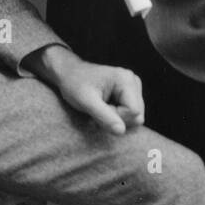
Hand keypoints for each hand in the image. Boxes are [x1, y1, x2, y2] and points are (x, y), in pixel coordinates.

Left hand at [26, 45, 143, 133]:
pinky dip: (116, 114)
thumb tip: (122, 131)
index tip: (99, 109)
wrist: (68, 73)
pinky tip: (104, 106)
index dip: (117, 117)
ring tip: (100, 107)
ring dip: (116, 117)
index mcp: (125, 80)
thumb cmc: (74, 84)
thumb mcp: (86, 102)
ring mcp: (132, 86)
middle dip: (117, 118)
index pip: (134, 112)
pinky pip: (130, 113)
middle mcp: (133, 81)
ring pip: (134, 116)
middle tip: (99, 109)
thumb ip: (104, 116)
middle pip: (137, 115)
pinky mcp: (128, 92)